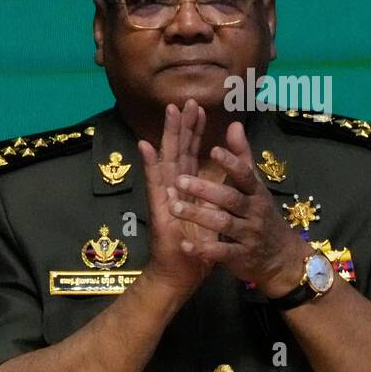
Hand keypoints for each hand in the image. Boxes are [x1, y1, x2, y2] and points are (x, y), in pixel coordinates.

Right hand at [136, 100, 216, 297]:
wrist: (181, 272)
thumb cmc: (197, 244)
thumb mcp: (214, 212)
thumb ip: (217, 190)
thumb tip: (226, 171)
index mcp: (188, 187)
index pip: (191, 153)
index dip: (195, 130)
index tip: (200, 107)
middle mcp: (174, 187)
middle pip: (179, 150)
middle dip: (183, 125)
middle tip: (186, 99)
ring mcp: (164, 195)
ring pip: (167, 159)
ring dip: (168, 135)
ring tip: (170, 112)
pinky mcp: (158, 208)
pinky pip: (154, 183)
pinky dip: (149, 164)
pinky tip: (145, 146)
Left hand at [168, 119, 312, 297]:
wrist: (280, 258)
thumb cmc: (260, 214)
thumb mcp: (255, 186)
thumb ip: (242, 156)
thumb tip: (234, 124)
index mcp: (255, 192)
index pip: (245, 174)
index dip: (231, 163)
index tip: (213, 150)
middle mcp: (253, 211)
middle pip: (230, 198)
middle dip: (205, 189)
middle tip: (179, 180)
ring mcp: (248, 235)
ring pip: (223, 223)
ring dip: (198, 215)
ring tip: (173, 208)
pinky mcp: (240, 257)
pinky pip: (221, 253)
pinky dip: (203, 250)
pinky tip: (184, 246)